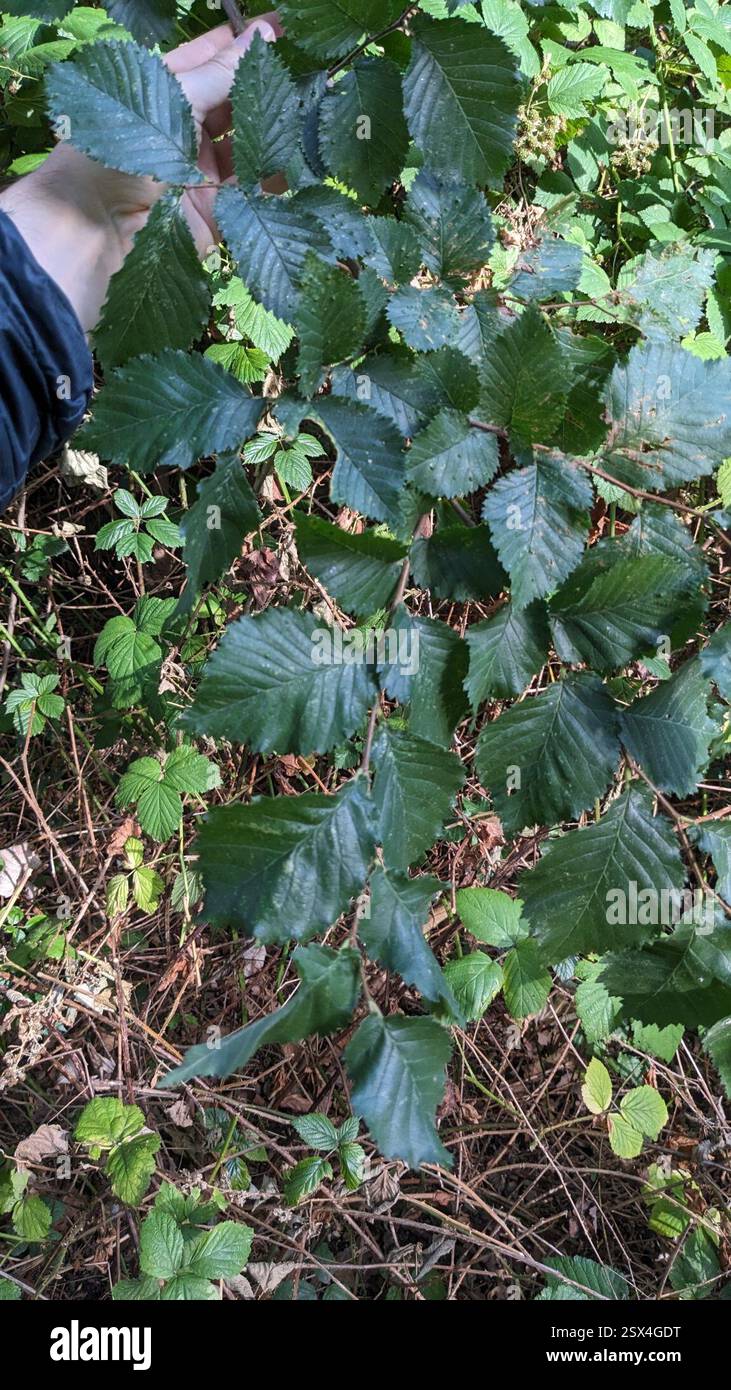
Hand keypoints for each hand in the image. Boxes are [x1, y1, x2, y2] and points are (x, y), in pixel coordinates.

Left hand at [0, 17, 279, 331]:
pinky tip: (304, 154)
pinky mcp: (218, 213)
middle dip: (267, 87)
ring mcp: (202, 173)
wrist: (94, 234)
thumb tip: (265, 33)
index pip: (210, 58)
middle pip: (235, 103)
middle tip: (309, 68)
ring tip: (314, 107)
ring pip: (251, 145)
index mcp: (161, 93)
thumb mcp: (171, 98)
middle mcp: (182, 131)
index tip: (284, 27)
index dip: (244, 43)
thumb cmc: (116, 152)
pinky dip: (279, 175)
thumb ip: (222, 71)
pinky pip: (256, 190)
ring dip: (279, 128)